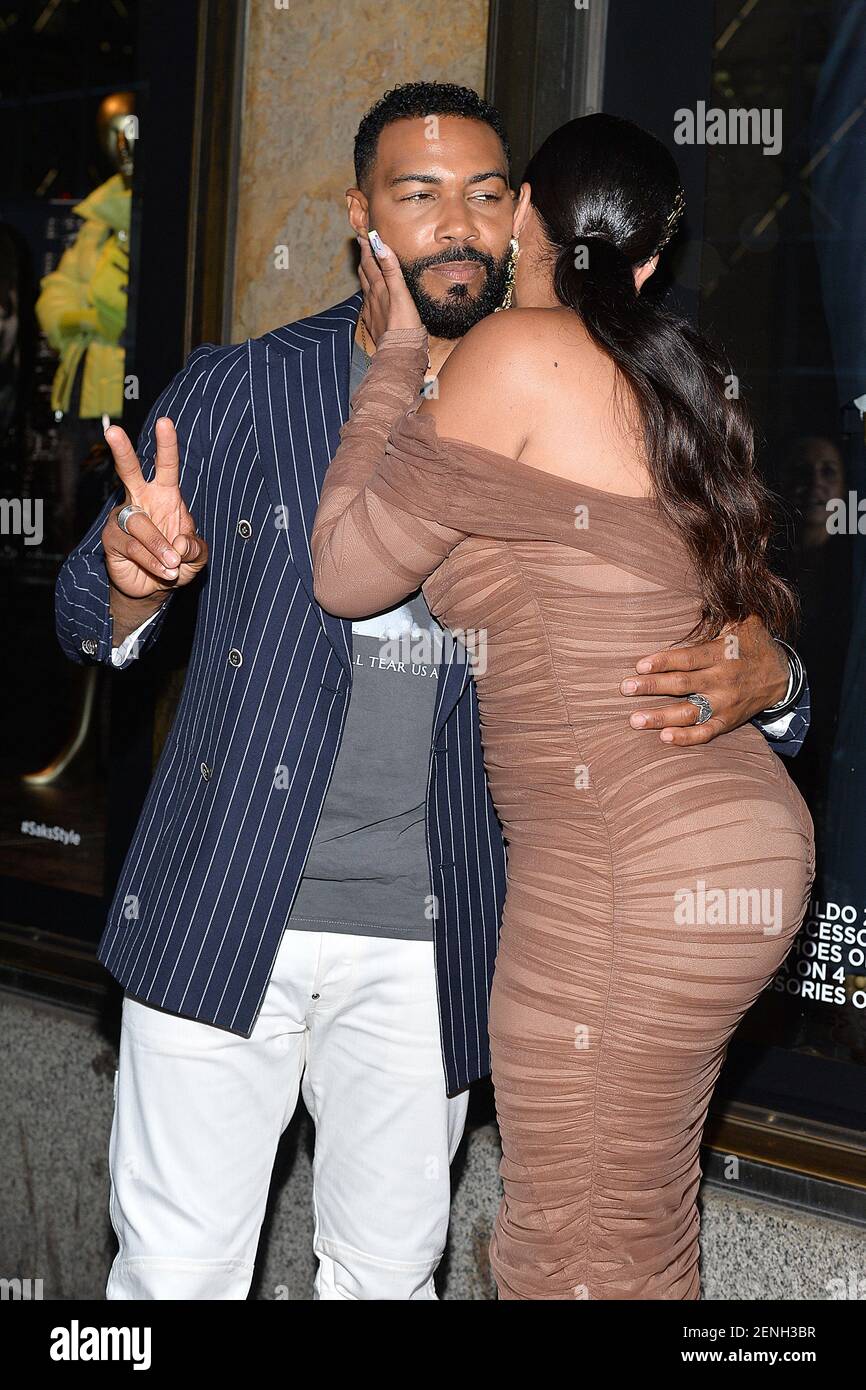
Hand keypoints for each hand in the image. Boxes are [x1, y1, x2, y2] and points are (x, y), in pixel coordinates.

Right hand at [101, 417, 208, 600]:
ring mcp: (123, 519)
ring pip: (139, 523)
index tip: (165, 422)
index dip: (166, 445)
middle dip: (122, 451)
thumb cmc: (178, 563)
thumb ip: (196, 547)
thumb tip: (179, 543)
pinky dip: (152, 560)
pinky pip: (133, 546)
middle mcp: (141, 501)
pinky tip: (164, 570)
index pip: (166, 466)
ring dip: (159, 545)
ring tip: (173, 564)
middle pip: (129, 471)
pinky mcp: (112, 539)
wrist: (156, 588)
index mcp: (165, 496)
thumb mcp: (197, 556)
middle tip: (113, 432)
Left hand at [356, 229, 422, 340]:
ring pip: (365, 288)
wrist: (400, 352)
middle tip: (363, 245)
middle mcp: (371, 298)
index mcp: (377, 288)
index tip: (363, 235)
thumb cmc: (403, 324)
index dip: (366, 248)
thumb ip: (391, 269)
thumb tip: (379, 245)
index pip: (369, 263)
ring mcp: (371, 312)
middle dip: (364, 258)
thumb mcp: (400, 292)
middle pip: (364, 273)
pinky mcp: (374, 324)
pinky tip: (372, 297)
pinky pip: (368, 304)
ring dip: (365, 275)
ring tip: (367, 267)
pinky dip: (369, 294)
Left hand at [620, 614, 789, 745]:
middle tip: (625, 688)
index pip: (688, 658)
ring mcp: (725, 703)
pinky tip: (665, 738)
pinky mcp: (728, 720)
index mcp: (722, 654)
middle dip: (652, 687)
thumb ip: (721, 610)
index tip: (640, 665)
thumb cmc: (752, 644)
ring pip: (689, 713)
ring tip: (635, 720)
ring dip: (661, 718)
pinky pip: (706, 733)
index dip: (663, 661)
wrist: (783, 675)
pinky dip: (687, 737)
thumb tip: (709, 583)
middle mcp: (722, 680)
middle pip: (682, 685)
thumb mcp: (743, 621)